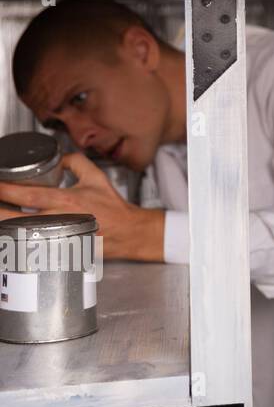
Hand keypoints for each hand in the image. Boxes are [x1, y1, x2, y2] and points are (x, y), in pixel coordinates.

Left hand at [0, 154, 164, 261]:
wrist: (128, 231)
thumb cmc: (113, 208)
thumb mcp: (96, 177)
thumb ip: (76, 162)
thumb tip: (59, 157)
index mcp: (66, 200)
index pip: (27, 194)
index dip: (6, 189)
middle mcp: (58, 219)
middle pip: (15, 220)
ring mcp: (57, 237)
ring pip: (20, 235)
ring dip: (6, 227)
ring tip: (1, 215)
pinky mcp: (59, 249)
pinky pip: (32, 246)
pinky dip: (19, 240)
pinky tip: (12, 235)